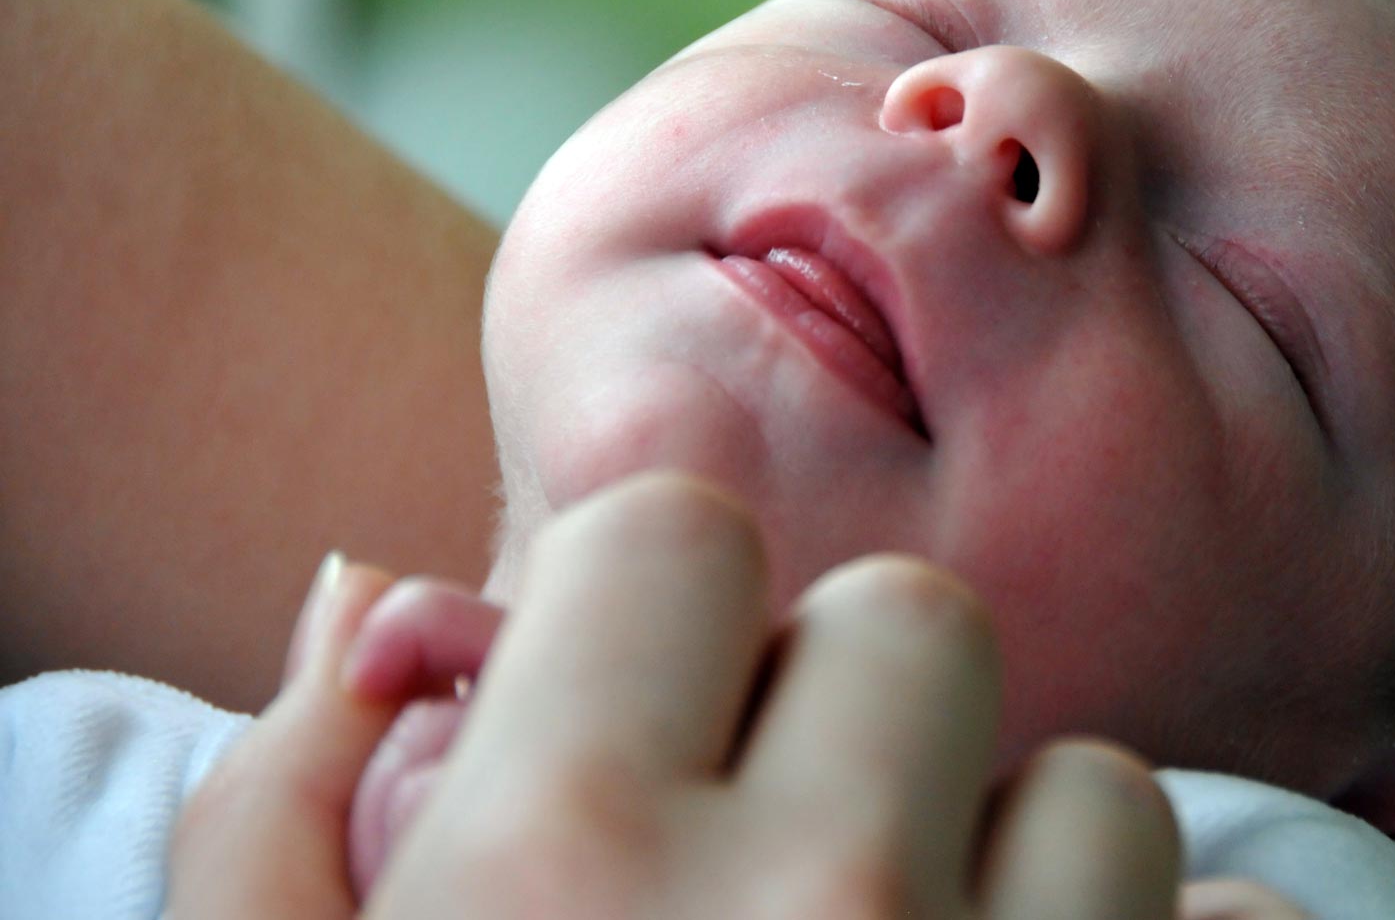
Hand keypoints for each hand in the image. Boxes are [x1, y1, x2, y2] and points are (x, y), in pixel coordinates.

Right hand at [171, 472, 1194, 916]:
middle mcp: (810, 906)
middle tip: (799, 853)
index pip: (678, 533)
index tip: (661, 723)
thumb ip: (278, 812)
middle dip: (853, 716)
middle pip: (911, 622)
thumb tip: (365, 598)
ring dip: (1014, 857)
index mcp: (562, 854)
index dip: (666, 626)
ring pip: (1095, 787)